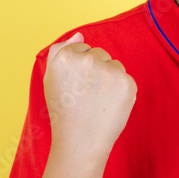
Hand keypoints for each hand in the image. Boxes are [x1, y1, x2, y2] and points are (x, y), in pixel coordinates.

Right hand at [43, 32, 136, 159]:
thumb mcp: (51, 79)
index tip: (74, 85)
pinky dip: (120, 90)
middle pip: (100, 54)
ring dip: (109, 78)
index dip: (78, 68)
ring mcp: (110, 71)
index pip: (81, 48)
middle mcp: (89, 60)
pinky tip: (109, 105)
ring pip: (114, 65)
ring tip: (97, 101)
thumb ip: (60, 51)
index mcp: (65, 57)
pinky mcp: (128, 83)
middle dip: (95, 70)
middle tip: (85, 95)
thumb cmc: (63, 111)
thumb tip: (80, 35)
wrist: (80, 142)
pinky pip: (125, 78)